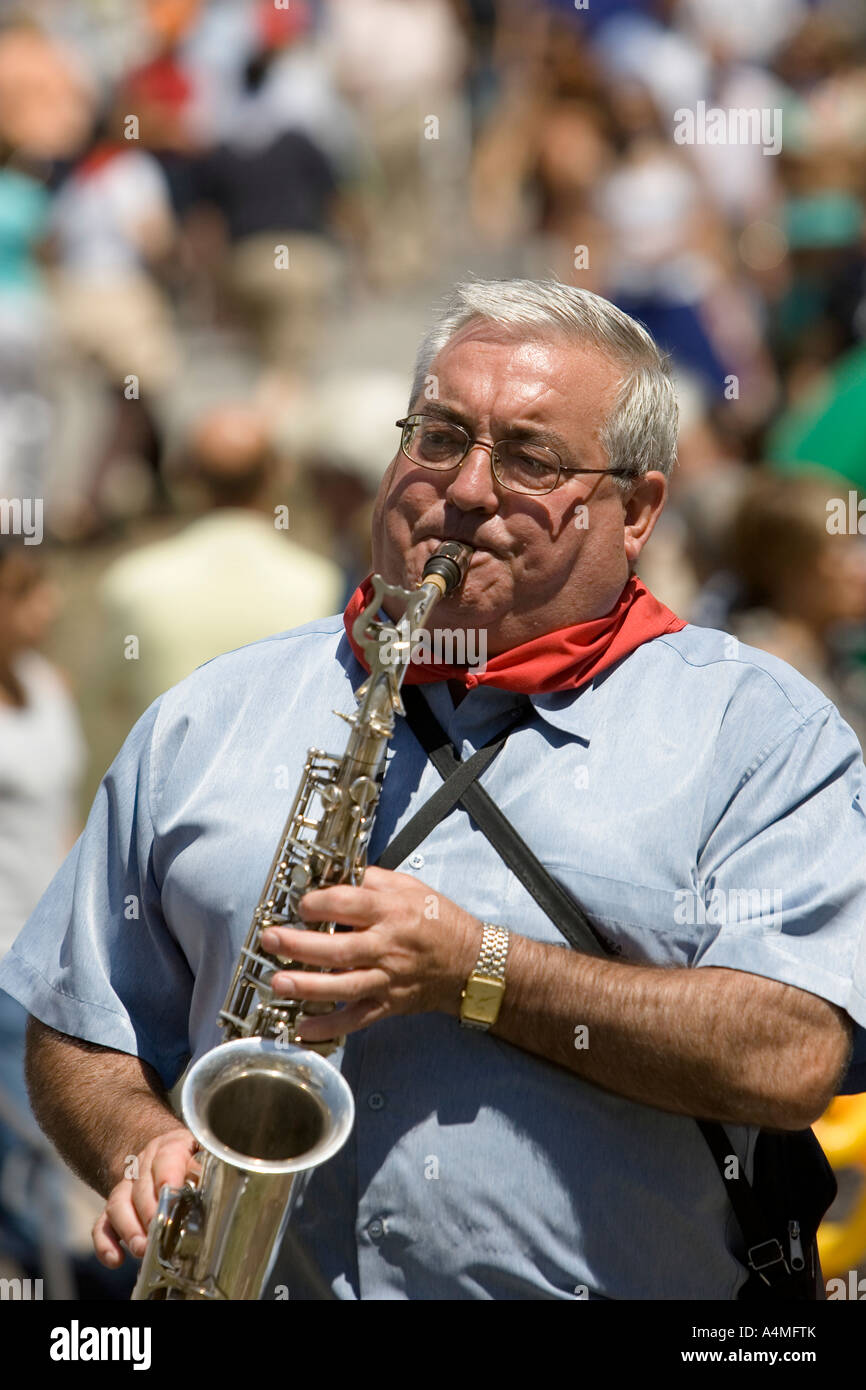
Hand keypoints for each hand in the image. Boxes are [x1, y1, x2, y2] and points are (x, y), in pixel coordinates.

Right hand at [91, 1127, 199, 1267]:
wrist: (167, 1155)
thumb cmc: (193, 1161)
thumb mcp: (204, 1157)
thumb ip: (206, 1169)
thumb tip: (212, 1185)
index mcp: (171, 1148)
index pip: (166, 1158)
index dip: (168, 1175)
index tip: (170, 1191)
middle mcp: (144, 1165)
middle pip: (141, 1186)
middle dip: (149, 1212)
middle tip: (158, 1234)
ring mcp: (126, 1187)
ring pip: (118, 1204)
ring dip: (129, 1229)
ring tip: (141, 1249)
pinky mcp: (114, 1209)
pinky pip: (102, 1224)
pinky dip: (106, 1243)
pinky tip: (115, 1259)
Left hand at [260, 866, 483, 1041]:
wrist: (471, 962)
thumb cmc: (438, 920)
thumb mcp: (411, 886)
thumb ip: (374, 880)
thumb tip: (338, 876)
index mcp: (392, 912)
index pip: (348, 904)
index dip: (318, 903)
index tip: (300, 904)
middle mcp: (387, 946)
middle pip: (338, 948)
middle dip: (299, 944)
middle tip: (270, 939)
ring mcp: (387, 979)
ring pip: (343, 986)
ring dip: (307, 985)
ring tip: (278, 981)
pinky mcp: (388, 1004)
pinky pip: (357, 1019)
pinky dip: (331, 1027)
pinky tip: (304, 1028)